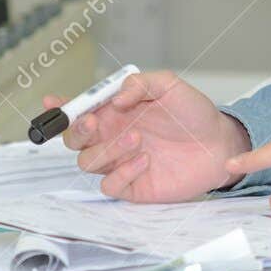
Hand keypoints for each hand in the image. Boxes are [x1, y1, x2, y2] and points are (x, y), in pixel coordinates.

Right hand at [42, 69, 251, 202]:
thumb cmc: (194, 113)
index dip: (61, 109)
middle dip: (76, 131)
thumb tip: (115, 98)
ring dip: (107, 150)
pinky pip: (109, 185)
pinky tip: (146, 160)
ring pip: (88, 162)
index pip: (78, 111)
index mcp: (115, 113)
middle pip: (73, 140)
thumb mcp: (169, 85)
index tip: (51, 103)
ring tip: (139, 139)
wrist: (219, 143)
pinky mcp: (132, 186)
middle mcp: (112, 138)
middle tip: (95, 122)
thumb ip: (140, 84)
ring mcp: (120, 163)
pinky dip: (122, 172)